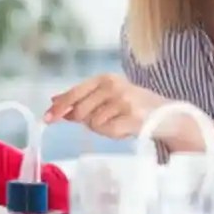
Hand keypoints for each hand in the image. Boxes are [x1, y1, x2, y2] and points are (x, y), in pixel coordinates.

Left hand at [44, 74, 213, 151]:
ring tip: (119, 122)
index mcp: (104, 79)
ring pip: (94, 124)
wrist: (166, 114)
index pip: (74, 93)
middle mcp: (112, 86)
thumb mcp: (106, 98)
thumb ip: (80, 100)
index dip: (59, 107)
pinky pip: (108, 131)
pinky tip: (125, 128)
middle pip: (80, 112)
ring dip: (103, 129)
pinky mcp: (131, 116)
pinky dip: (113, 134)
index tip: (47, 118)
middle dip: (88, 121)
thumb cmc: (132, 107)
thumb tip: (53, 102)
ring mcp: (123, 100)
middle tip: (105, 120)